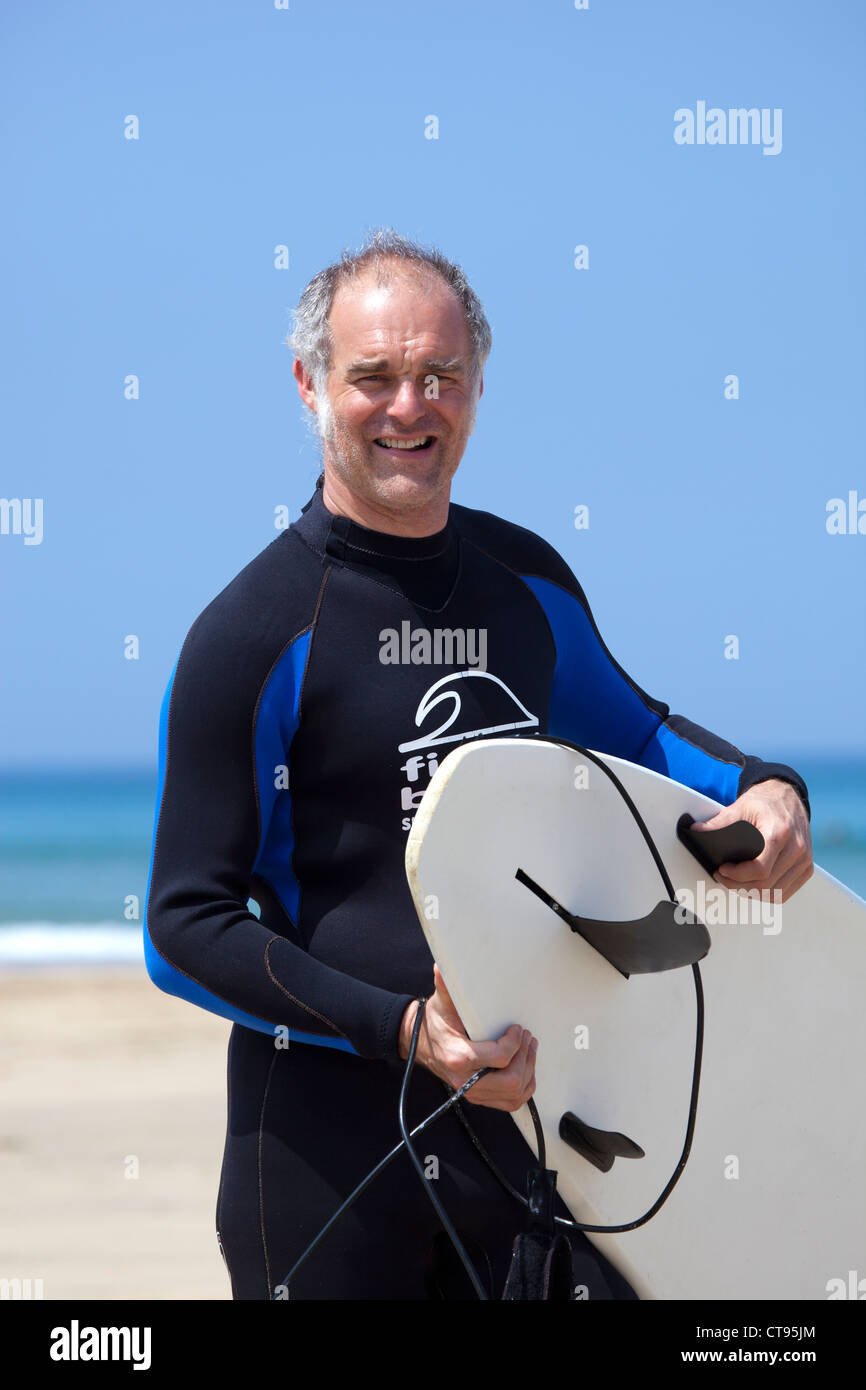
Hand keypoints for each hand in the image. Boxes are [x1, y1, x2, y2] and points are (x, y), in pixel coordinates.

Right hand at [398, 964, 536, 1111]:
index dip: (515, 1043)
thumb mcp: (440, 1003)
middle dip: (525, 1058)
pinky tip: (525, 1068)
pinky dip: (524, 1087)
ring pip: (514, 1094)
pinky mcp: (479, 1097)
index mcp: (459, 1056)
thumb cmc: (433, 1022)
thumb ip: (445, 986)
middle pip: (511, 1080)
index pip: (499, 1058)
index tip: (517, 1029)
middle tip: (527, 1038)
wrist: (419, 1043)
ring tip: (529, 1049)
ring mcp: (473, 1092)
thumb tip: (442, 966)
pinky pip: (510, 1102)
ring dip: (528, 1071)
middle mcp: (466, 1080)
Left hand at [690, 779, 812, 902]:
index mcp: (780, 832)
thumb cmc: (766, 803)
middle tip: (723, 877)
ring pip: (775, 893)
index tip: (722, 870)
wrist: (787, 796)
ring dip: (751, 892)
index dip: (737, 876)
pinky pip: (784, 893)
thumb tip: (698, 831)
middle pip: (766, 885)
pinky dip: (766, 894)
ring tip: (736, 881)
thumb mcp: (740, 807)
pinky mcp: (806, 868)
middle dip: (738, 886)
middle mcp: (797, 848)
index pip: (760, 869)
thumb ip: (719, 822)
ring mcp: (804, 860)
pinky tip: (753, 884)